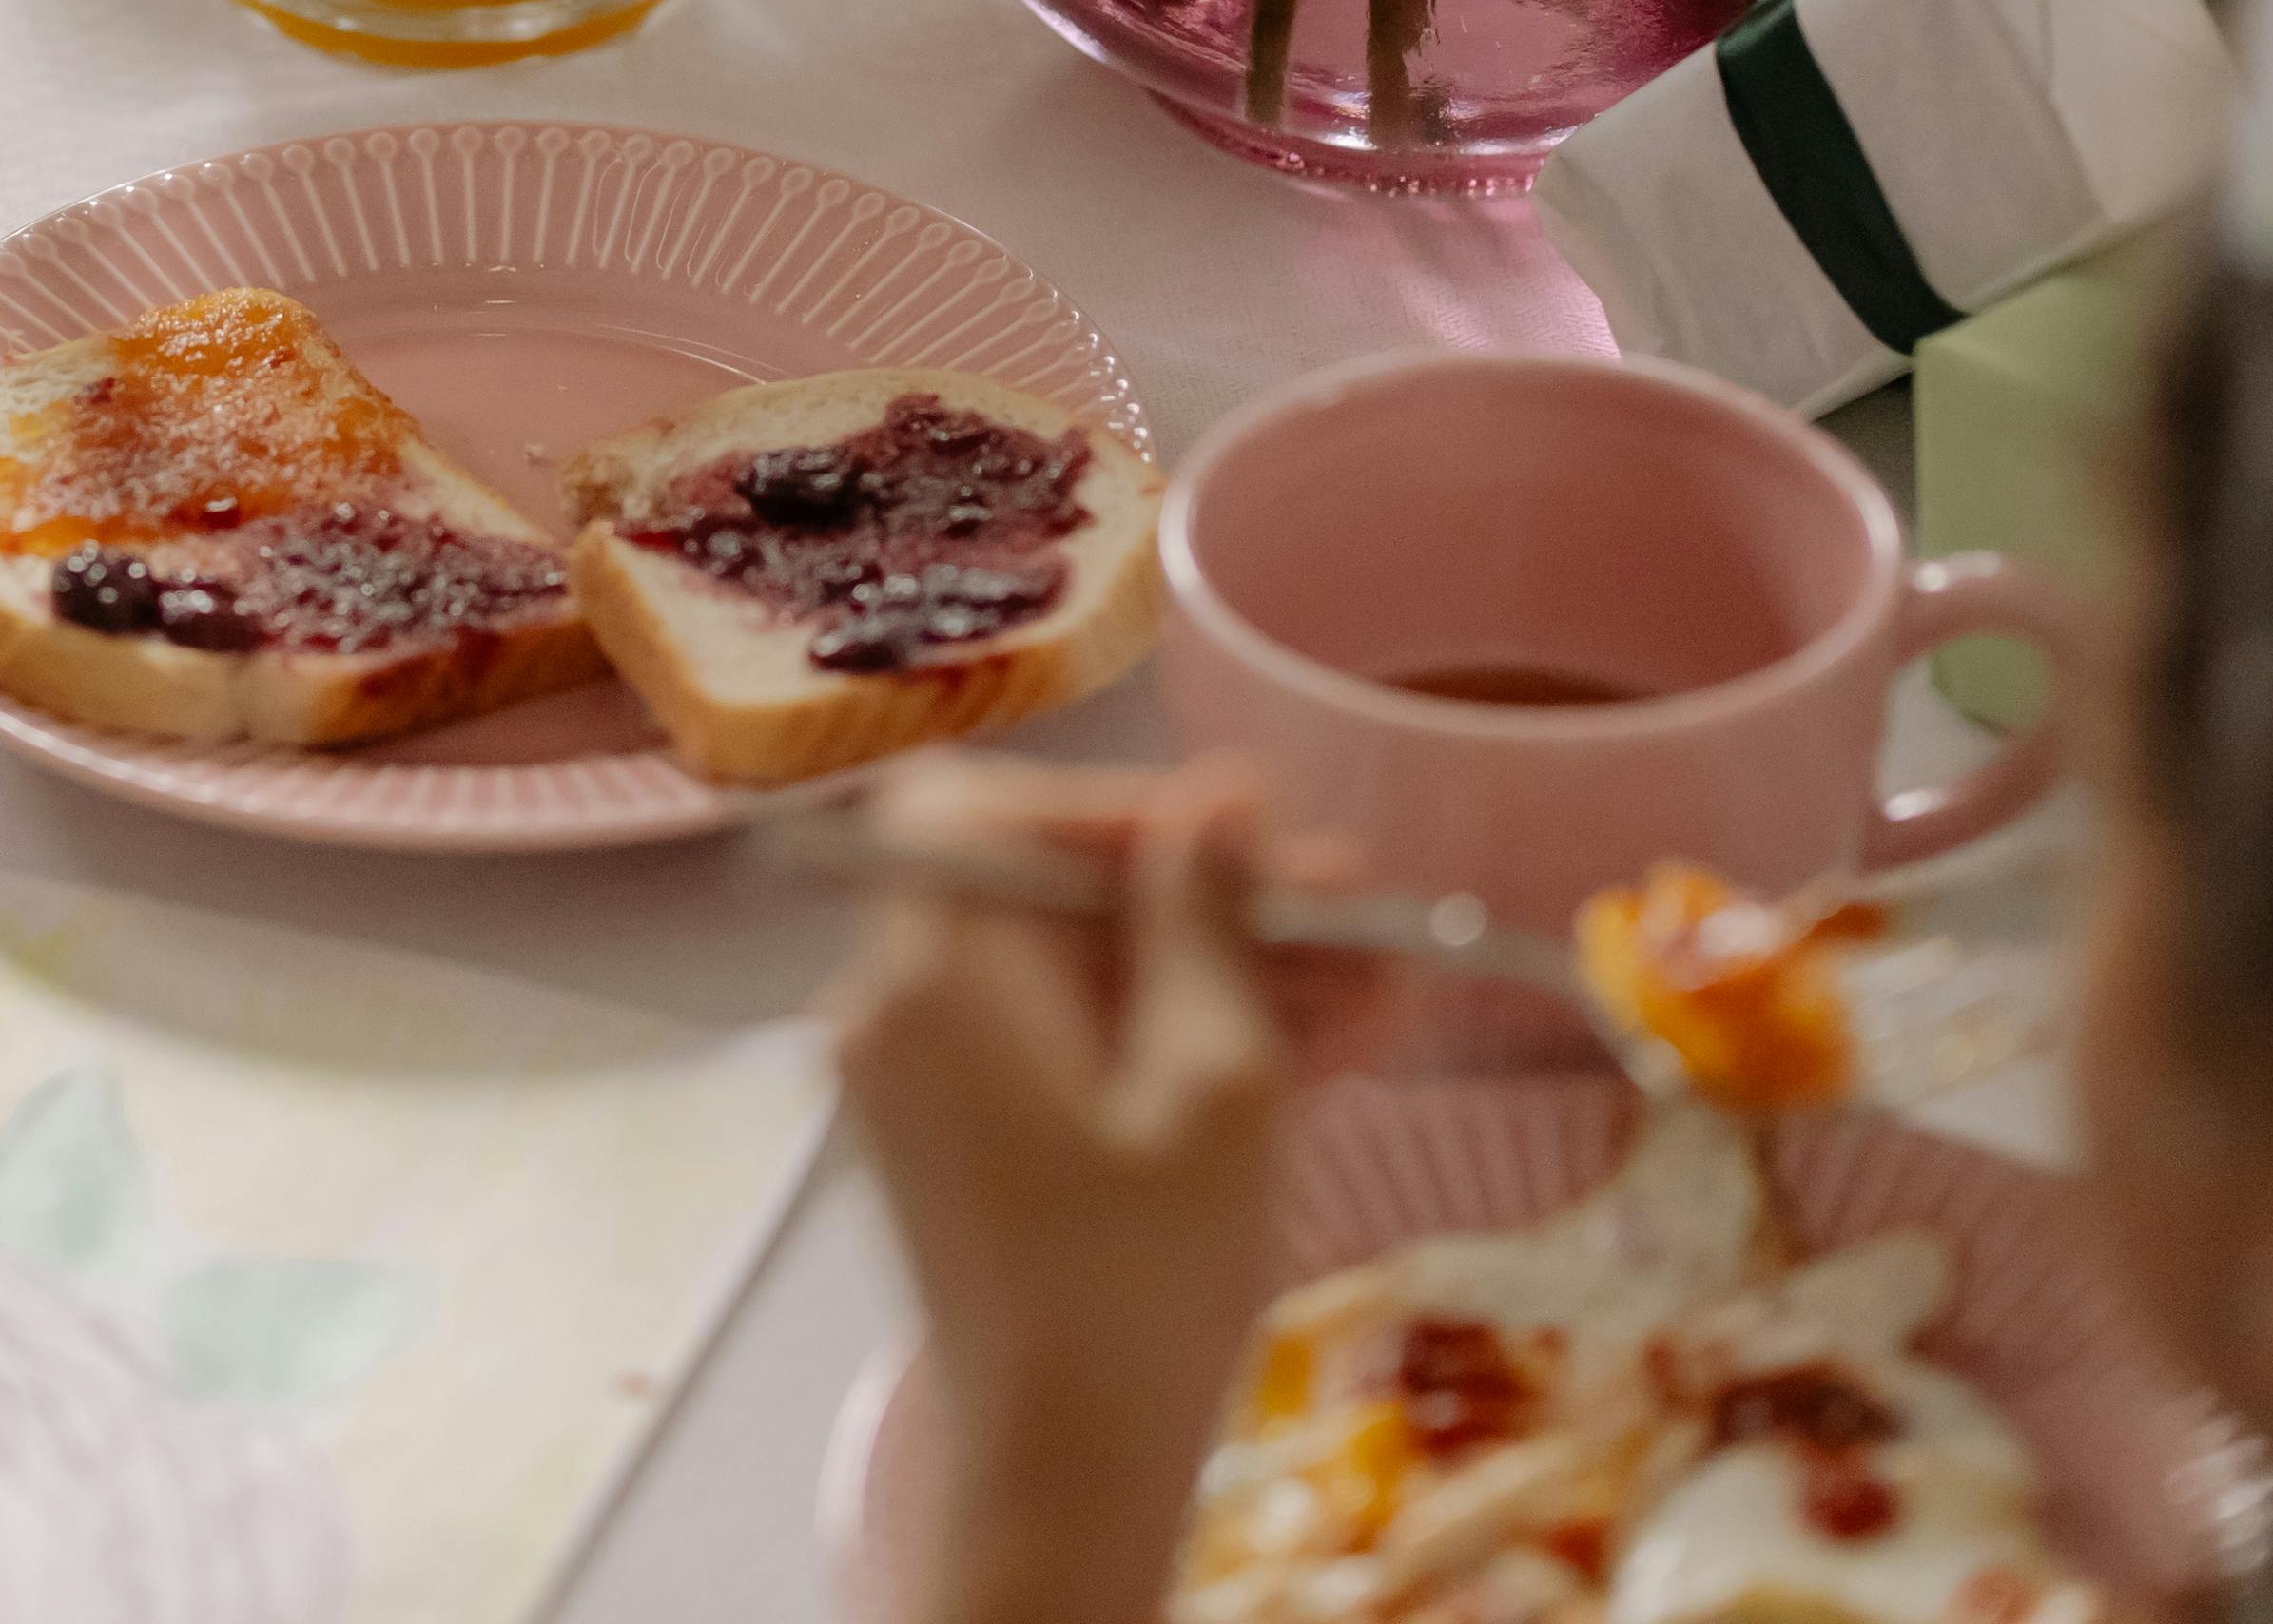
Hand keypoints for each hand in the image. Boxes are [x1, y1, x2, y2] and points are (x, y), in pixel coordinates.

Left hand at [824, 756, 1294, 1623]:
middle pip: (1050, 899)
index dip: (1117, 811)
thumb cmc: (1138, 1284)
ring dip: (1220, 978)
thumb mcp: (1213, 1083)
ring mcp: (923, 1084)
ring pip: (1081, 982)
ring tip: (1378, 991)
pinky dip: (1171, 1047)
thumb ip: (1210, 920)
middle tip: (1354, 916)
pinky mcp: (963, 1147)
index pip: (986, 811)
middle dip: (1209, 903)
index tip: (1242, 845)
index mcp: (926, 973)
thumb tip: (1225, 791)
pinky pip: (1069, 1053)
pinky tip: (1317, 1053)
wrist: (1060, 1481)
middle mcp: (894, 1011)